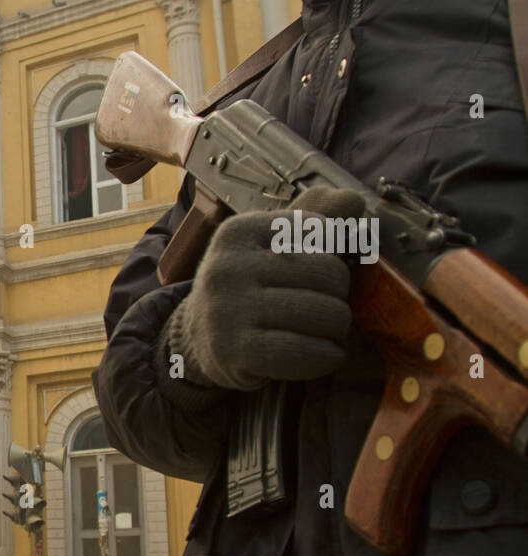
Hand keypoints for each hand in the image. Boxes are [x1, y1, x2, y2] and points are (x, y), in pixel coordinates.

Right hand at [164, 186, 360, 391]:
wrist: (200, 334)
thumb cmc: (252, 283)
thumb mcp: (272, 241)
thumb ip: (317, 214)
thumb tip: (354, 199)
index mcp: (238, 232)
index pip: (321, 230)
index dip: (332, 254)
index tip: (315, 272)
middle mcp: (228, 268)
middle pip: (330, 274)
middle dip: (339, 295)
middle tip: (323, 307)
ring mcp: (229, 311)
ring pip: (327, 314)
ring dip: (337, 329)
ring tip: (322, 331)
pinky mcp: (237, 353)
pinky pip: (310, 353)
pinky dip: (328, 356)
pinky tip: (320, 354)